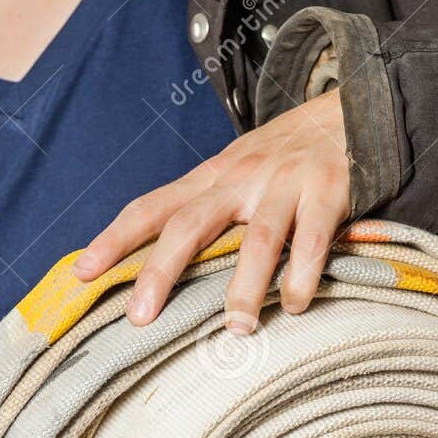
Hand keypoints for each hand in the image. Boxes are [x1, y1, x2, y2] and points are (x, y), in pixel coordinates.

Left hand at [72, 90, 349, 333]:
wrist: (355, 109)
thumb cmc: (287, 155)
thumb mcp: (238, 170)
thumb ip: (205, 209)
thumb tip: (158, 262)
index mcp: (211, 176)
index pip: (152, 207)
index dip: (114, 239)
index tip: (82, 273)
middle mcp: (242, 178)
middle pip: (190, 224)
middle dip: (161, 271)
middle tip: (141, 317)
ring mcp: (285, 184)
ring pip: (258, 240)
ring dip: (245, 288)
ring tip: (238, 328)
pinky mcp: (329, 192)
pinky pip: (314, 241)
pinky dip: (304, 277)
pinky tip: (296, 305)